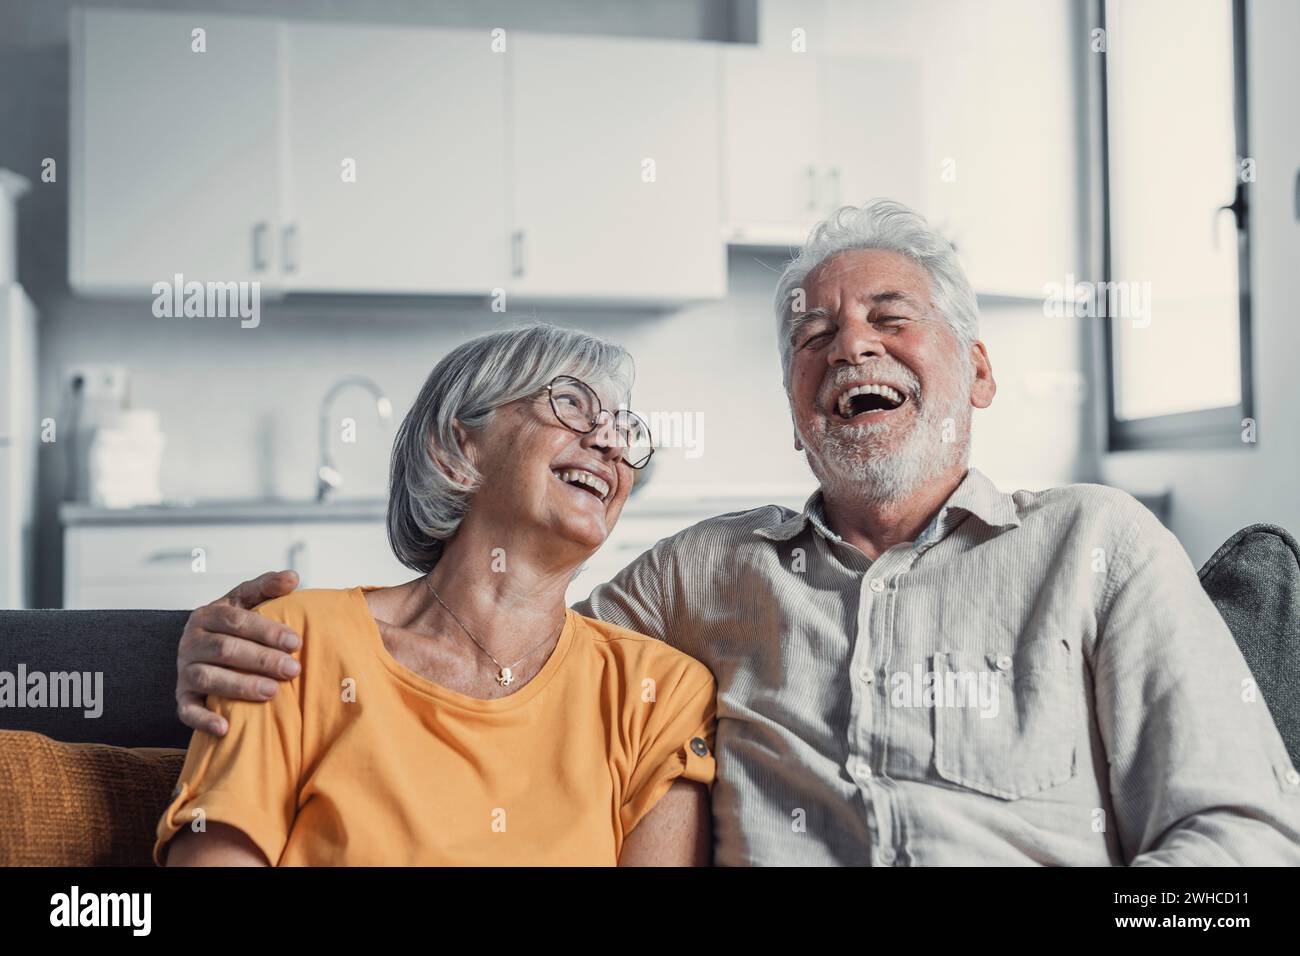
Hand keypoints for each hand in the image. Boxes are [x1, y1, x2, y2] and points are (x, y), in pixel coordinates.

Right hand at [175, 570, 302, 734]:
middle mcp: (191, 642)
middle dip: (261, 660)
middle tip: (293, 669)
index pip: (236, 620)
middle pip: (225, 649)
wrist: (201, 647)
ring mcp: (184, 670)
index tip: (296, 642)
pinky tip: (225, 728)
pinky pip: (187, 710)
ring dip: (240, 686)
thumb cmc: (231, 626)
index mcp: (208, 615)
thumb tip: (292, 577)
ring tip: (272, 692)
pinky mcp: (182, 696)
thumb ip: (267, 587)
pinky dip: (203, 720)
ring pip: (208, 678)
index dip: (267, 631)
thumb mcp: (246, 601)